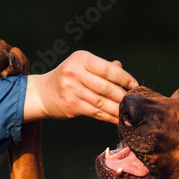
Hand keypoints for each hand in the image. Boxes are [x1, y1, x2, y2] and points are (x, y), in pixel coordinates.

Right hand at [23, 50, 137, 123]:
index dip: (124, 78)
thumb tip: (121, 68)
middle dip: (122, 96)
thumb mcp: (82, 66)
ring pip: (101, 102)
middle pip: (106, 87)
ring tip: (128, 112)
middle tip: (134, 103)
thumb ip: (102, 67)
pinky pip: (95, 112)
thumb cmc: (68, 78)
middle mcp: (75, 72)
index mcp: (81, 58)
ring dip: (117, 109)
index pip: (107, 69)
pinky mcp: (71, 105)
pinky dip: (108, 116)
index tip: (135, 85)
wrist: (42, 93)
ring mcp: (71, 89)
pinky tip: (116, 119)